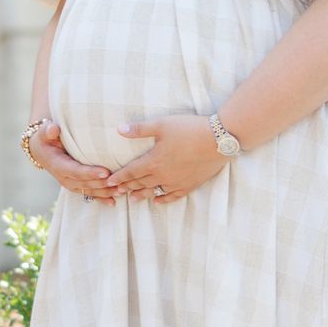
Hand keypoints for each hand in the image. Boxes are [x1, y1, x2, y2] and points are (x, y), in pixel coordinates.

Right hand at [31, 122, 115, 200]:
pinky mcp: (76, 186)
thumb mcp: (44, 133)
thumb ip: (47, 131)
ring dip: (104, 192)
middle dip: (102, 184)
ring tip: (120, 190)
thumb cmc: (46, 139)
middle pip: (85, 183)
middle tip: (119, 181)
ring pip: (89, 191)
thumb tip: (52, 129)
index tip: (105, 172)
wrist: (42, 151)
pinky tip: (113, 202)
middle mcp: (64, 178)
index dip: (90, 173)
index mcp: (58, 165)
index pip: (75, 171)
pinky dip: (101, 199)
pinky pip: (89, 194)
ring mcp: (71, 184)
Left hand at [104, 115, 225, 202]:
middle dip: (127, 187)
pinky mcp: (189, 185)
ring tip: (132, 199)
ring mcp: (176, 182)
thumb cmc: (189, 129)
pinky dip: (163, 200)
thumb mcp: (162, 124)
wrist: (218, 140)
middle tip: (117, 191)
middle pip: (140, 183)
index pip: (131, 172)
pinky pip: (172, 196)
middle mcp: (162, 175)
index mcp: (153, 161)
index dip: (119, 177)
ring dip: (141, 195)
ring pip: (154, 191)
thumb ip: (140, 129)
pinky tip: (158, 201)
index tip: (109, 181)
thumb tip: (119, 129)